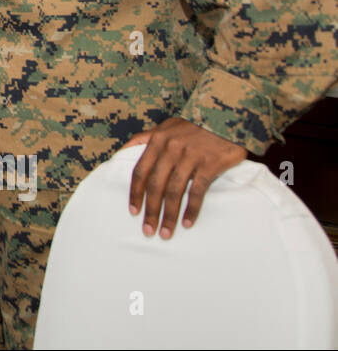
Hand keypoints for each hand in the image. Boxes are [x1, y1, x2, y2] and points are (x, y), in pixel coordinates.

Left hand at [123, 118, 247, 238]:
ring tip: (166, 233)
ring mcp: (190, 157)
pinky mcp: (209, 164)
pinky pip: (197, 192)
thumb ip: (145, 138)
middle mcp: (170, 149)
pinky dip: (191, 209)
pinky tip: (188, 223)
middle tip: (148, 231)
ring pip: (174, 191)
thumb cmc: (193, 125)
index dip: (135, 194)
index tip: (133, 212)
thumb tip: (123, 151)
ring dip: (169, 215)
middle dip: (150, 211)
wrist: (227, 117)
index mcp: (157, 141)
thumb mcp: (166, 126)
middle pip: (155, 186)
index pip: (140, 172)